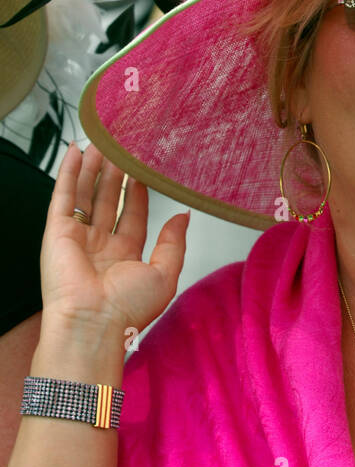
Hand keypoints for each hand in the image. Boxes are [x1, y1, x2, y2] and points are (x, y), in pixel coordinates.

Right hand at [40, 143, 188, 337]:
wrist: (93, 324)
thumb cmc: (128, 309)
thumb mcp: (165, 274)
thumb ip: (174, 242)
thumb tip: (185, 217)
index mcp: (125, 256)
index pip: (133, 215)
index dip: (139, 192)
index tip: (145, 170)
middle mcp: (100, 245)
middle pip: (109, 200)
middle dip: (115, 175)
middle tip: (123, 148)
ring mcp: (78, 237)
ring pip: (86, 194)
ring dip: (93, 168)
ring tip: (102, 142)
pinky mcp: (57, 232)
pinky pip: (63, 196)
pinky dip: (69, 173)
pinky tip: (76, 152)